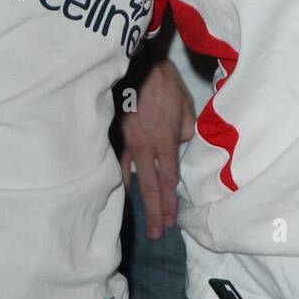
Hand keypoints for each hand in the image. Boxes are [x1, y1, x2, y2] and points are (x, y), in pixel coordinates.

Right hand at [121, 59, 195, 239]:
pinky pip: (115, 162)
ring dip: (136, 201)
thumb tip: (182, 144)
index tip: (171, 223)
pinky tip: (118, 190)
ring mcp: (124, 142)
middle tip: (156, 235)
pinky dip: (118, 179)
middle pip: (150, 187)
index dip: (170, 203)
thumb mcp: (185, 103)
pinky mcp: (111, 134)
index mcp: (165, 140)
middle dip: (154, 213)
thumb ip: (187, 128)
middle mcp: (144, 147)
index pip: (169, 179)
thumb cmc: (162, 80)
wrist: (133, 63)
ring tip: (139, 221)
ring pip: (130, 178)